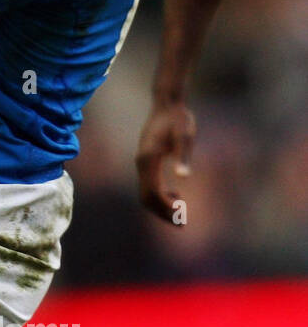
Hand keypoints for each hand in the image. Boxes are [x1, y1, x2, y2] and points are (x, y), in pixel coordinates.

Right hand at [135, 100, 195, 224]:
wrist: (166, 103)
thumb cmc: (178, 118)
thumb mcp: (185, 136)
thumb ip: (183, 156)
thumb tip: (183, 177)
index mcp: (149, 160)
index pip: (153, 192)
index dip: (167, 207)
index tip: (183, 215)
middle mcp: (141, 163)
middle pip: (146, 197)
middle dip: (163, 213)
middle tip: (183, 223)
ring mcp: (141, 162)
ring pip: (145, 193)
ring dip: (161, 206)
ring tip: (181, 212)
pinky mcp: (145, 161)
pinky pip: (148, 185)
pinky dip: (159, 196)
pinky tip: (176, 195)